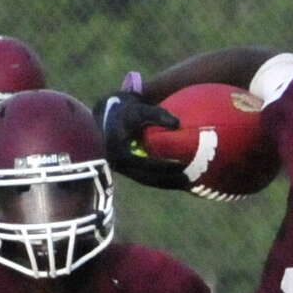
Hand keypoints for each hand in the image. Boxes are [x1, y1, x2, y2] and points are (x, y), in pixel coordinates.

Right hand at [94, 72, 187, 190]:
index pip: (148, 166)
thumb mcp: (137, 109)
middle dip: (170, 180)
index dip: (167, 167)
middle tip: (190, 179)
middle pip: (149, 178)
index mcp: (121, 154)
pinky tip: (175, 178)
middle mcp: (120, 166)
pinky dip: (161, 178)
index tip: (185, 166)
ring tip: (187, 181)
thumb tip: (178, 124)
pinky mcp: (126, 170)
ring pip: (148, 180)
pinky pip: (146, 177)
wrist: (102, 116)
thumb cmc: (120, 110)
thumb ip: (156, 114)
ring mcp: (122, 170)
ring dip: (167, 182)